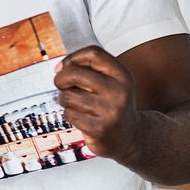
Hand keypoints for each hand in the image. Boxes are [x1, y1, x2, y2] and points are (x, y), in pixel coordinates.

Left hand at [54, 45, 140, 163]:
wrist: (130, 137)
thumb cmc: (112, 104)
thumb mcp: (111, 82)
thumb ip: (90, 69)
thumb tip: (60, 67)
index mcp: (122, 75)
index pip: (93, 53)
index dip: (72, 57)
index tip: (64, 67)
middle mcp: (118, 91)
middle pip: (74, 73)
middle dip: (60, 79)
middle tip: (61, 85)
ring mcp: (110, 111)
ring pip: (67, 96)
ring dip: (65, 100)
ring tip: (77, 104)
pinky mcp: (99, 129)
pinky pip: (69, 114)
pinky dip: (70, 115)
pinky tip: (82, 117)